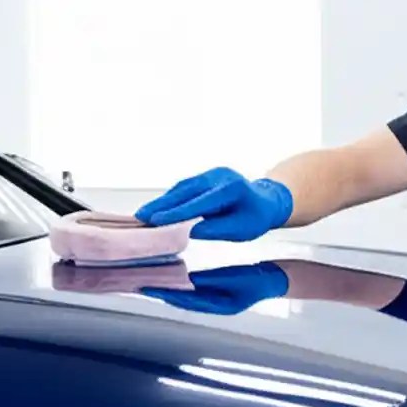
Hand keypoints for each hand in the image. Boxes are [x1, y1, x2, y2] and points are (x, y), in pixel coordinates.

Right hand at [134, 167, 293, 240]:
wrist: (267, 200)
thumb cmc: (255, 217)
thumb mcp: (240, 229)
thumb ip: (215, 229)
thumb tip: (188, 232)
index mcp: (231, 189)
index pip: (199, 202)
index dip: (177, 212)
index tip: (157, 220)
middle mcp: (219, 176)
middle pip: (185, 191)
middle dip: (161, 204)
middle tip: (140, 216)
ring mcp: (211, 173)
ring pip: (181, 187)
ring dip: (161, 201)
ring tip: (143, 214)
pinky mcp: (205, 176)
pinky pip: (184, 187)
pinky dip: (169, 198)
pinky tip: (156, 207)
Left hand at [140, 262, 288, 314]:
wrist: (272, 279)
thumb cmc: (257, 280)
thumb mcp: (235, 278)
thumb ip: (213, 279)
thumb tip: (190, 279)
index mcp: (218, 305)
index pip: (185, 301)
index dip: (166, 295)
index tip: (147, 288)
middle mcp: (212, 306)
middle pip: (180, 301)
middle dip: (161, 293)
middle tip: (140, 284)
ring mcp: (212, 301)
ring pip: (183, 296)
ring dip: (167, 289)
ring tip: (148, 281)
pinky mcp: (212, 293)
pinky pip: (190, 290)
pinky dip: (177, 285)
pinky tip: (167, 277)